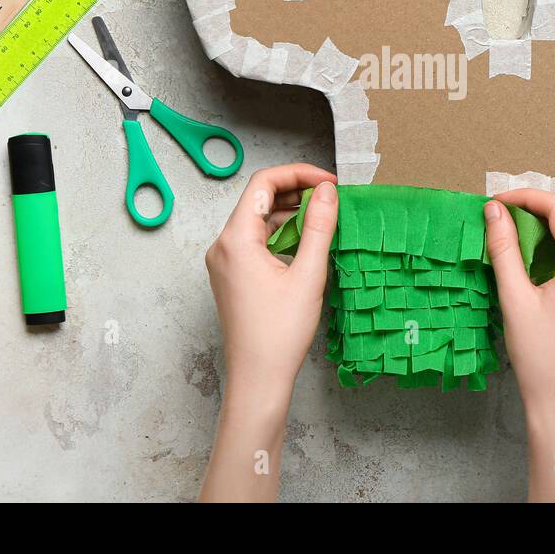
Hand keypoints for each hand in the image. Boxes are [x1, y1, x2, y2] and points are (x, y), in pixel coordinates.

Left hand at [199, 163, 337, 501]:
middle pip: (259, 198)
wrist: (258, 379)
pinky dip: (281, 234)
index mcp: (235, 239)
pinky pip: (256, 241)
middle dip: (296, 191)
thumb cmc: (279, 334)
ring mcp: (225, 261)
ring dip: (290, 213)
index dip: (298, 174)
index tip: (329, 182)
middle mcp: (223, 245)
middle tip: (331, 197)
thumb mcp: (308, 275)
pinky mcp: (232, 275)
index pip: (263, 183)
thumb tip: (327, 191)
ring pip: (258, 220)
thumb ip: (319, 226)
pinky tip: (307, 243)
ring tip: (324, 219)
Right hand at [484, 188, 554, 501]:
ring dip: (551, 227)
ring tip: (515, 232)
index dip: (526, 197)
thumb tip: (493, 210)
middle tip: (501, 213)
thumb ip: (504, 248)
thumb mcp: (515, 298)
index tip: (496, 201)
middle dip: (538, 209)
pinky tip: (538, 256)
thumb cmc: (540, 358)